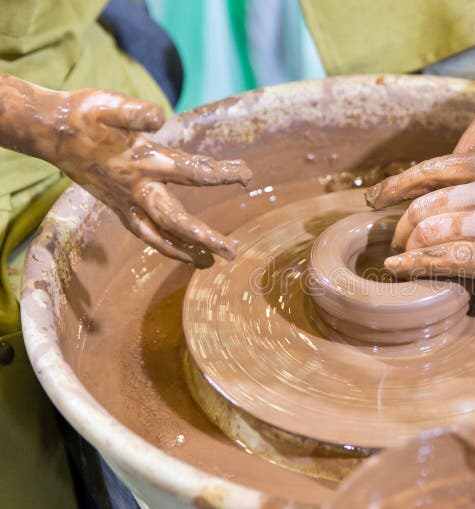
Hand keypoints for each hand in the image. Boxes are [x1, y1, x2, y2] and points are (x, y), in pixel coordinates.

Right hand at [0, 74, 251, 266]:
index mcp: (144, 163)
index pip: (192, 172)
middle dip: (204, 236)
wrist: (51, 131)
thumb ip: (135, 112)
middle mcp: (137, 189)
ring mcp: (125, 202)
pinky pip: (144, 233)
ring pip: (158, 235)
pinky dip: (163, 244)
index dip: (221, 174)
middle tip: (231, 251)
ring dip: (184, 251)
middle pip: (176, 220)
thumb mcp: (110, 105)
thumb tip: (159, 117)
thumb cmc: (85, 116)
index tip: (247, 175)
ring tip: (209, 263)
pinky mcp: (118, 206)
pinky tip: (179, 251)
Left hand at [365, 150, 474, 304]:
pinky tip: (402, 270)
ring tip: (398, 260)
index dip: (395, 185)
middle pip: (425, 203)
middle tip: (391, 241)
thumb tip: (455, 204)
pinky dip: (418, 265)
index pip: (432, 168)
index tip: (373, 199)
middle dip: (398, 225)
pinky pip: (450, 259)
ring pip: (432, 231)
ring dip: (406, 248)